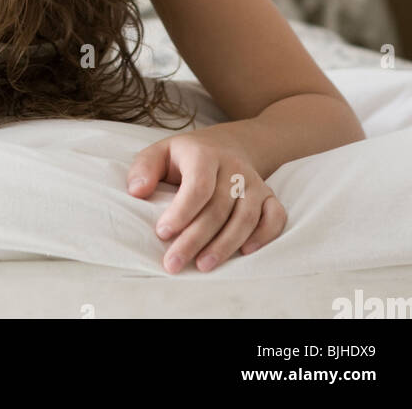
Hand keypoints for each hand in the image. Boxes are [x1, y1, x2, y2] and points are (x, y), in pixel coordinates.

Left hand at [126, 130, 286, 273]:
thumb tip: (136, 191)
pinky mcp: (269, 195)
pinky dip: (264, 236)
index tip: (161, 233)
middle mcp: (233, 167)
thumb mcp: (161, 152)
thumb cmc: (187, 157)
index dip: (181, 212)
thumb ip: (145, 168)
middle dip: (195, 240)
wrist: (227, 145)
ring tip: (202, 266)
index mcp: (204, 154)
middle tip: (173, 263)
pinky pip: (275, 217)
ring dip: (225, 245)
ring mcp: (254, 182)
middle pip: (218, 208)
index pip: (198, 186)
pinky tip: (245, 253)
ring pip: (245, 217)